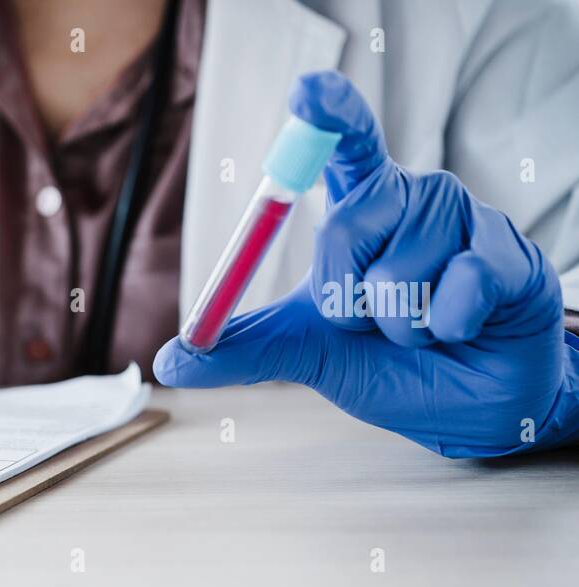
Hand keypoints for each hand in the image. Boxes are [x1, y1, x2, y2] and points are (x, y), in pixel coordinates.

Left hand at [154, 71, 578, 457]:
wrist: (468, 400)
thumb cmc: (388, 362)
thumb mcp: (305, 353)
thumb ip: (241, 351)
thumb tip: (170, 360)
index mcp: (360, 207)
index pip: (342, 144)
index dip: (329, 112)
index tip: (307, 95)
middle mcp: (409, 199)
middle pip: (343, 228)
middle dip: (343, 301)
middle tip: (373, 319)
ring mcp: (462, 221)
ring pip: (395, 276)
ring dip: (398, 326)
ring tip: (424, 324)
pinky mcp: (507, 253)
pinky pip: (456, 291)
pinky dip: (447, 326)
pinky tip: (463, 324)